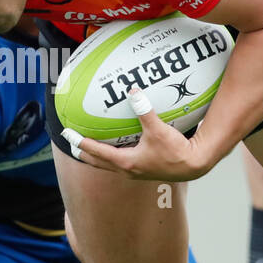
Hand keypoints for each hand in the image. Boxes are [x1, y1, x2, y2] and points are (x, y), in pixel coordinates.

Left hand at [62, 89, 212, 181]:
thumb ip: (144, 111)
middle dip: (84, 153)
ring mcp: (136, 172)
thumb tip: (133, 91)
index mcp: (126, 162)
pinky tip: (115, 148)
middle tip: (71, 143)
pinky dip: (112, 156)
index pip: (96, 152)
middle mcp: (128, 170)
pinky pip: (121, 163)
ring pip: (109, 165)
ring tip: (88, 147)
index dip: (81, 142)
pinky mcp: (144, 170)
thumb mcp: (158, 130)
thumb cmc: (175, 151)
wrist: (194, 165)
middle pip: (98, 163)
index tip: (68, 135)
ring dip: (97, 157)